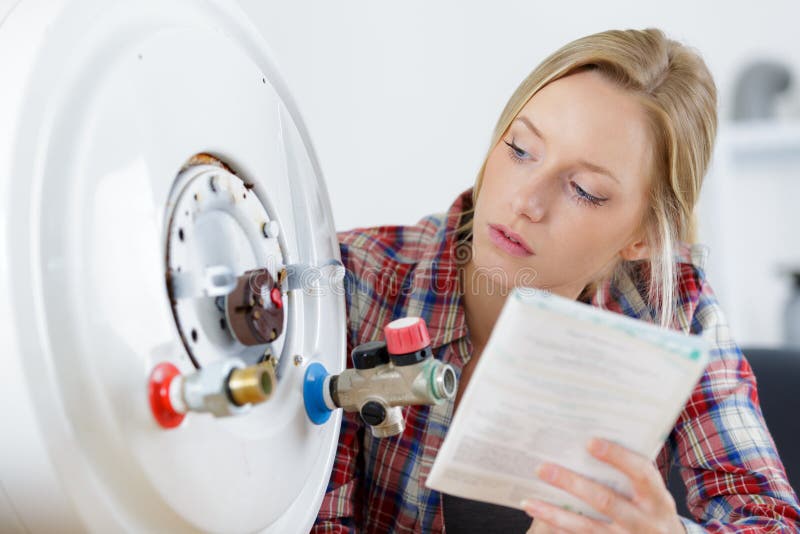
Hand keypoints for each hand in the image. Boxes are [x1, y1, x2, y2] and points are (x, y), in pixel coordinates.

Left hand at [521, 438, 684, 533]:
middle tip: (542, 468)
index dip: (618, 457)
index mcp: (658, 499)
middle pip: (606, 501)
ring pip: (588, 527)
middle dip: (572, 483)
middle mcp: (645, 522)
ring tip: (529, 502)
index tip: (590, 442)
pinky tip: (541, 519)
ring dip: (555, 514)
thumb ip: (630, 473)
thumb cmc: (651, 511)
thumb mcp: (652, 494)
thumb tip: (589, 443)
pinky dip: (560, 529)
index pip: (642, 473)